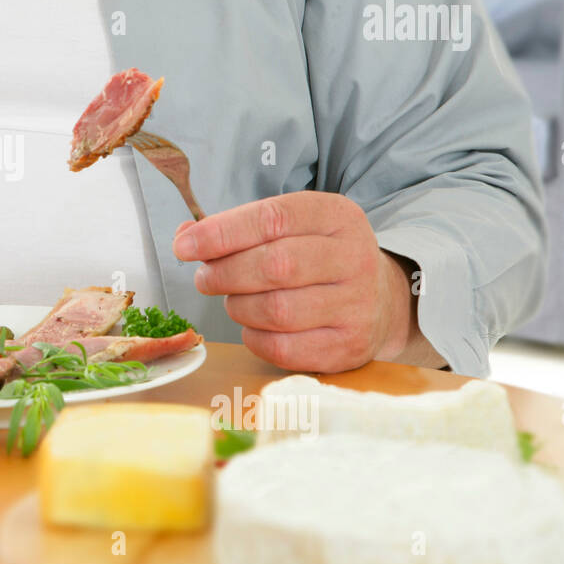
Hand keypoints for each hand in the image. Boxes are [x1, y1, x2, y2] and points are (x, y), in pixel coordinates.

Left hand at [171, 191, 415, 372]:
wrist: (379, 301)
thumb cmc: (317, 259)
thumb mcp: (289, 228)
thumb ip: (237, 228)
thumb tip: (185, 236)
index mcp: (336, 217)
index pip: (272, 217)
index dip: (221, 232)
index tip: (185, 245)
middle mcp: (354, 258)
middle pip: (274, 265)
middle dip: (225, 273)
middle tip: (205, 277)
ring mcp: (356, 306)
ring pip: (276, 310)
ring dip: (238, 306)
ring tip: (234, 299)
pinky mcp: (347, 346)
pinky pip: (282, 347)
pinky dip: (254, 337)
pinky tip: (254, 325)